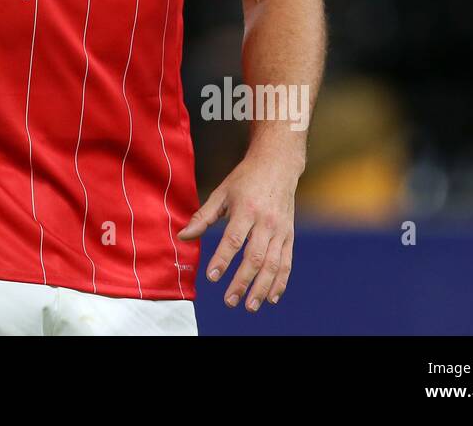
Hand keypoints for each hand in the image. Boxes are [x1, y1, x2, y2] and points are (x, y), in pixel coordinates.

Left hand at [176, 149, 300, 310]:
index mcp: (246, 209)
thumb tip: (183, 236)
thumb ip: (203, 216)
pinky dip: (280, 282)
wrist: (277, 165)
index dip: (223, 259)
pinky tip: (271, 298)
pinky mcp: (289, 236)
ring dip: (262, 288)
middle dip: (242, 282)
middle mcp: (266, 222)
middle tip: (229, 301)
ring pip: (273, 264)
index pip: (234, 239)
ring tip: (249, 306)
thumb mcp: (222, 192)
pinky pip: (286, 262)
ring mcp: (280, 230)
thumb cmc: (245, 179)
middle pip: (255, 257)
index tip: (212, 277)